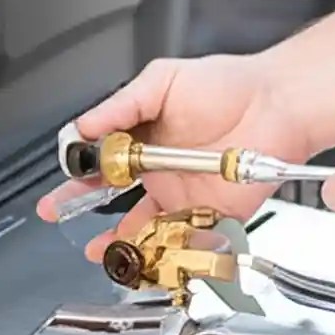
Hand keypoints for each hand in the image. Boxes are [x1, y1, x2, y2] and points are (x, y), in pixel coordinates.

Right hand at [36, 54, 312, 261]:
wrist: (277, 102)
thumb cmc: (227, 85)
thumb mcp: (163, 81)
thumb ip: (122, 105)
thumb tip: (85, 124)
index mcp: (144, 142)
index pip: (102, 163)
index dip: (78, 172)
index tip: (65, 176)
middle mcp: (161, 174)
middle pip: (115, 202)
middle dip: (83, 213)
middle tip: (58, 216)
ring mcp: (185, 198)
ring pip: (146, 228)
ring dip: (121, 242)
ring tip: (100, 249)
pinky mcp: (213, 216)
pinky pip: (187, 240)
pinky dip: (169, 251)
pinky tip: (151, 254)